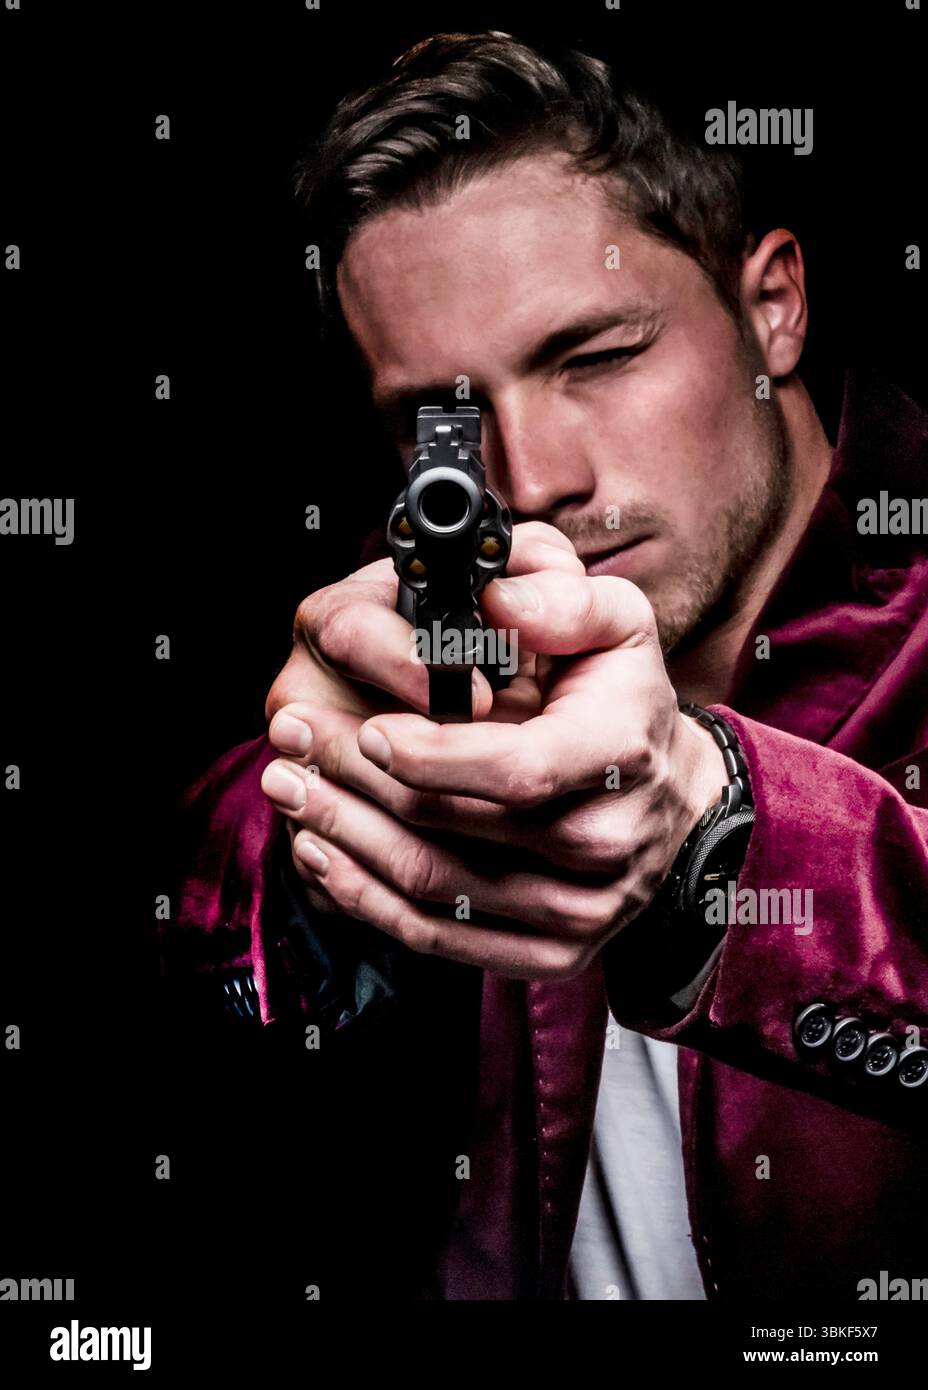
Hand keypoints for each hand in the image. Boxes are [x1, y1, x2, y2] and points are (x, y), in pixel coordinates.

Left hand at [262, 554, 727, 978]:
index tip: (366, 729)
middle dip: (353, 780)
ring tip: (287, 785)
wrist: (677, 803)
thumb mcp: (619, 627)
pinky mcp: (551, 955)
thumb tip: (497, 600)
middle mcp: (603, 847)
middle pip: (451, 830)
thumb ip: (563, 601)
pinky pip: (437, 938)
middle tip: (288, 736)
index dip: (430, 756)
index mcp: (619, 759)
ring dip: (342, 836)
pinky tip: (320, 851)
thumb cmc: (628, 705)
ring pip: (431, 888)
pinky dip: (366, 898)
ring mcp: (578, 913)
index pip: (514, 771)